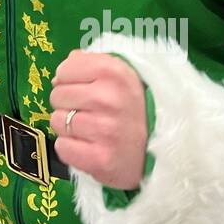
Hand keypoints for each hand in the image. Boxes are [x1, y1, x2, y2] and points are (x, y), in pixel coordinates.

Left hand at [48, 50, 147, 190]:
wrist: (166, 151)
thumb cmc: (137, 109)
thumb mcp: (123, 75)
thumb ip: (92, 63)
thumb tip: (62, 71)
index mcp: (113, 72)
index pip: (64, 70)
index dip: (69, 80)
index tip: (84, 89)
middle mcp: (108, 98)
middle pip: (57, 96)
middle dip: (68, 104)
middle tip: (90, 113)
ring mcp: (104, 130)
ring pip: (57, 122)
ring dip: (68, 127)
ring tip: (91, 130)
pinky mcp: (100, 159)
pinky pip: (62, 148)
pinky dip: (71, 148)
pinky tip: (89, 146)